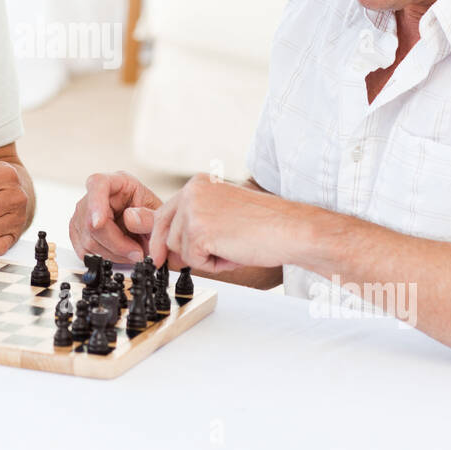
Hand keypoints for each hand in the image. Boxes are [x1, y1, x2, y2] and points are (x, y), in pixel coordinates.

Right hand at [69, 171, 163, 265]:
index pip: (98, 184)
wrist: (148, 230)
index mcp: (117, 182)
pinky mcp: (79, 232)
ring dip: (113, 254)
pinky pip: (84, 251)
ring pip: (88, 240)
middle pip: (92, 221)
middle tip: (137, 253)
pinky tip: (119, 255)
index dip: (96, 204)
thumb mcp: (161, 216)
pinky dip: (104, 258)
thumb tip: (129, 218)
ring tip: (132, 253)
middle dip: (116, 244)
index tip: (99, 223)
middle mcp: (95, 195)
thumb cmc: (153, 219)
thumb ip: (149, 217)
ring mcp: (83, 214)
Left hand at [149, 174, 290, 272]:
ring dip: (204, 257)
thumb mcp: (222, 214)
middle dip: (182, 250)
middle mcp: (192, 191)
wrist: (291, 229)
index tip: (159, 255)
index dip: (162, 237)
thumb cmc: (266, 224)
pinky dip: (213, 265)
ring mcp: (193, 209)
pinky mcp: (198, 231)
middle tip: (206, 257)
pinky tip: (234, 253)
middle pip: (165, 231)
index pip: (166, 213)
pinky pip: (193, 261)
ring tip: (233, 247)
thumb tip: (166, 249)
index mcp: (199, 183)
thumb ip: (194, 223)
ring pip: (178, 249)